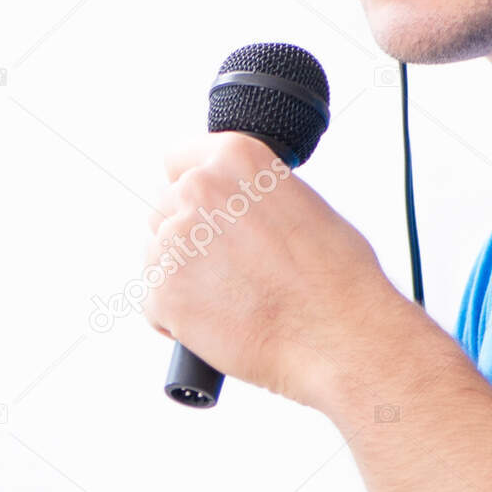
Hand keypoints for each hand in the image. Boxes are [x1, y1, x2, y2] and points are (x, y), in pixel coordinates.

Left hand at [139, 133, 400, 408]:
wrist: (336, 334)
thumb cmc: (334, 275)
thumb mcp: (302, 202)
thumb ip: (255, 193)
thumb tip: (237, 206)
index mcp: (235, 158)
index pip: (178, 158)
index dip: (194, 187)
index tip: (205, 209)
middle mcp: (198, 189)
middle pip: (165, 207)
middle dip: (191, 235)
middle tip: (231, 265)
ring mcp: (175, 240)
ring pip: (158, 254)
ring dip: (184, 274)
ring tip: (234, 297)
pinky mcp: (162, 290)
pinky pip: (156, 301)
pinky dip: (180, 316)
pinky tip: (222, 320)